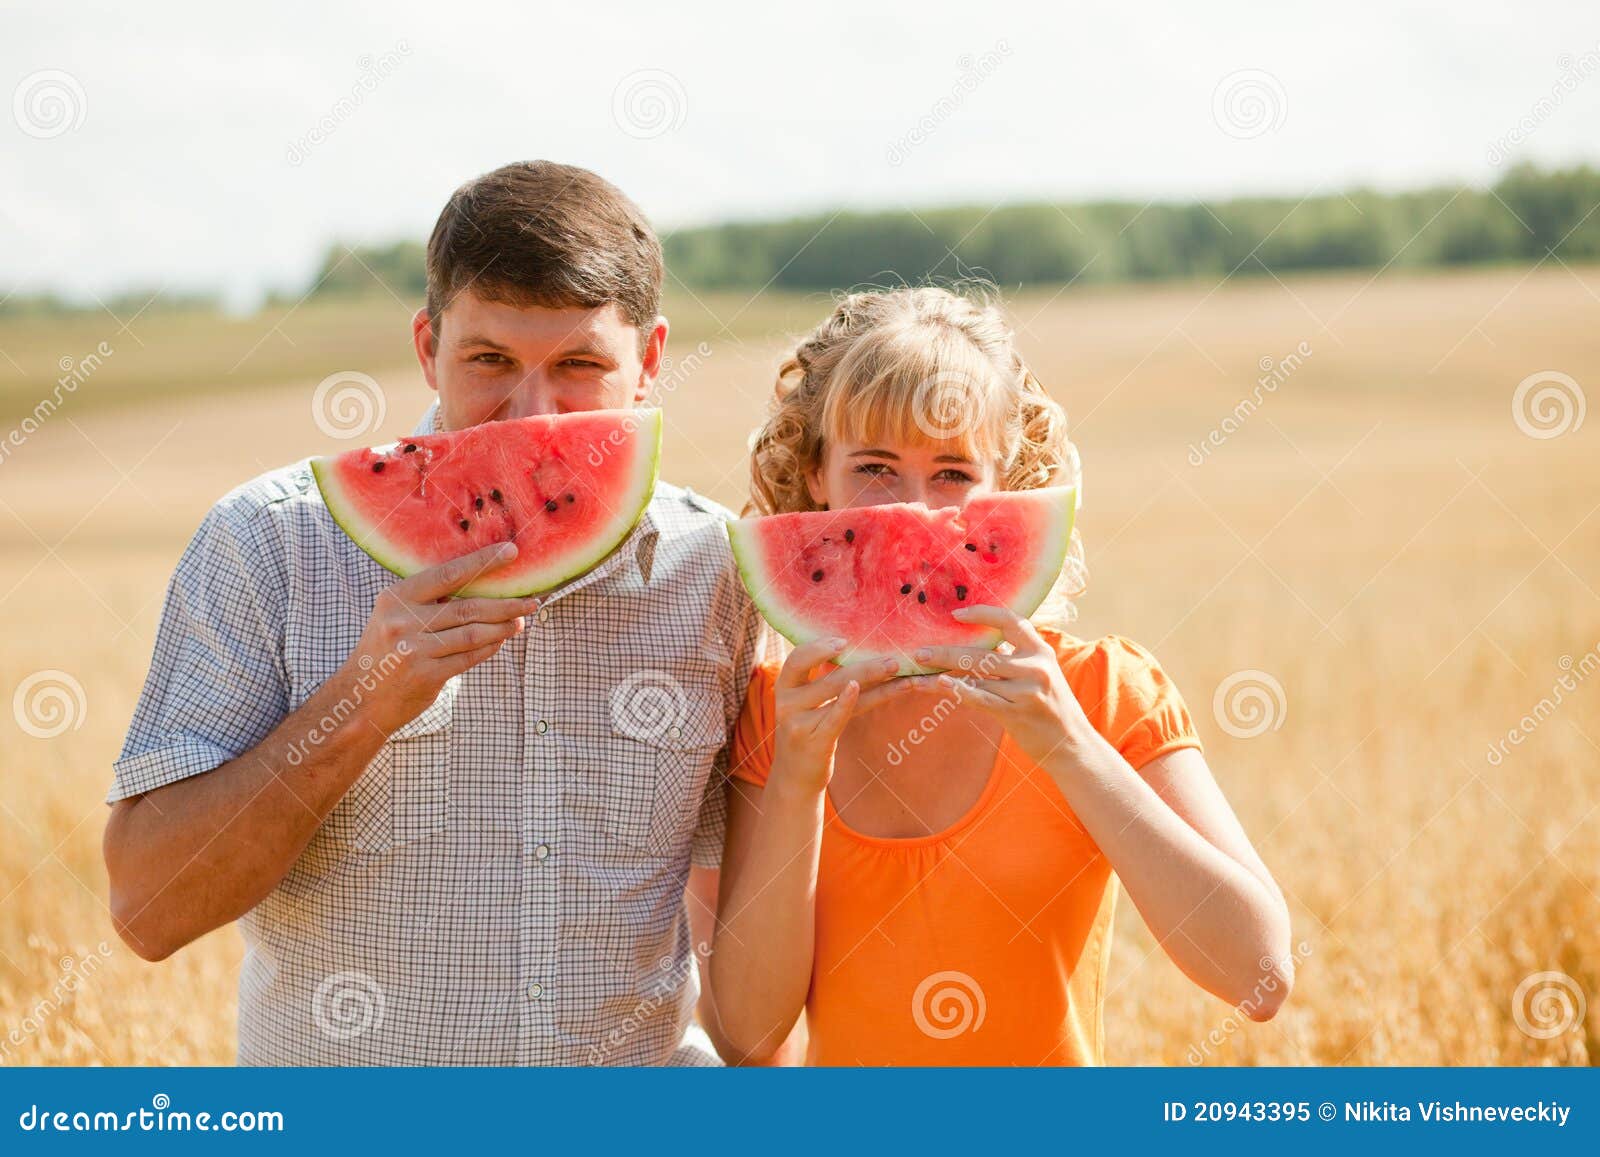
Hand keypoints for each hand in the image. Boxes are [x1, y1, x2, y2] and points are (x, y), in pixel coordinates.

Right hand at [338, 543, 538, 735]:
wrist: (360, 697)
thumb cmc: (386, 649)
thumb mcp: (394, 615)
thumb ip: (429, 600)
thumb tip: (483, 581)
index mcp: (396, 597)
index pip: (448, 574)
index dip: (483, 562)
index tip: (511, 552)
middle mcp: (403, 621)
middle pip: (468, 608)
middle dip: (505, 604)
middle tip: (531, 601)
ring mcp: (414, 650)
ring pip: (473, 634)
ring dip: (503, 627)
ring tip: (520, 621)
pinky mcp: (426, 675)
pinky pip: (469, 657)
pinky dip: (489, 647)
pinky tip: (500, 640)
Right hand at [767, 637, 907, 794]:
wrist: (795, 777)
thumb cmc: (808, 731)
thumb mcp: (807, 703)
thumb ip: (825, 680)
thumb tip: (862, 650)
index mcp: (785, 687)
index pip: (797, 659)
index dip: (819, 648)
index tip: (845, 641)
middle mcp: (787, 703)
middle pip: (829, 678)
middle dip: (865, 665)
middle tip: (894, 658)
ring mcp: (799, 723)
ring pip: (840, 695)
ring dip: (874, 681)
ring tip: (897, 671)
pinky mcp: (814, 742)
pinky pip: (836, 718)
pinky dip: (849, 701)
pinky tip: (861, 689)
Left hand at [907, 605, 1094, 768]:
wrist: (1072, 744)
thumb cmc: (1050, 707)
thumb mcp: (1041, 675)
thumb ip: (1016, 658)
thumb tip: (978, 645)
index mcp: (1041, 651)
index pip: (1011, 621)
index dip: (982, 614)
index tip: (956, 614)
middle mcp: (1035, 667)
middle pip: (982, 653)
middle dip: (947, 652)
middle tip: (920, 652)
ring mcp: (1026, 690)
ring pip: (976, 676)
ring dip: (943, 674)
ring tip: (919, 672)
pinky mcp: (1017, 713)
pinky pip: (981, 698)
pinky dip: (959, 691)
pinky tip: (941, 684)